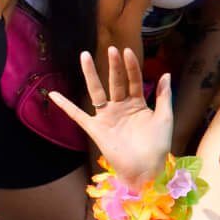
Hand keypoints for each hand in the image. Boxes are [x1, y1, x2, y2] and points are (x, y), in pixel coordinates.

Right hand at [50, 48, 173, 189]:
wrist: (147, 170)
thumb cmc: (158, 146)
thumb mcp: (165, 118)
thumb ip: (164, 96)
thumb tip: (165, 73)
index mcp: (138, 104)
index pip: (133, 80)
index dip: (131, 66)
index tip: (127, 51)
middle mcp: (121, 108)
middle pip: (115, 82)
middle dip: (113, 66)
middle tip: (111, 49)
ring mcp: (108, 117)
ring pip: (96, 92)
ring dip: (91, 75)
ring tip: (85, 56)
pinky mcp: (96, 129)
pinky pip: (77, 115)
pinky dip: (65, 106)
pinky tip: (54, 94)